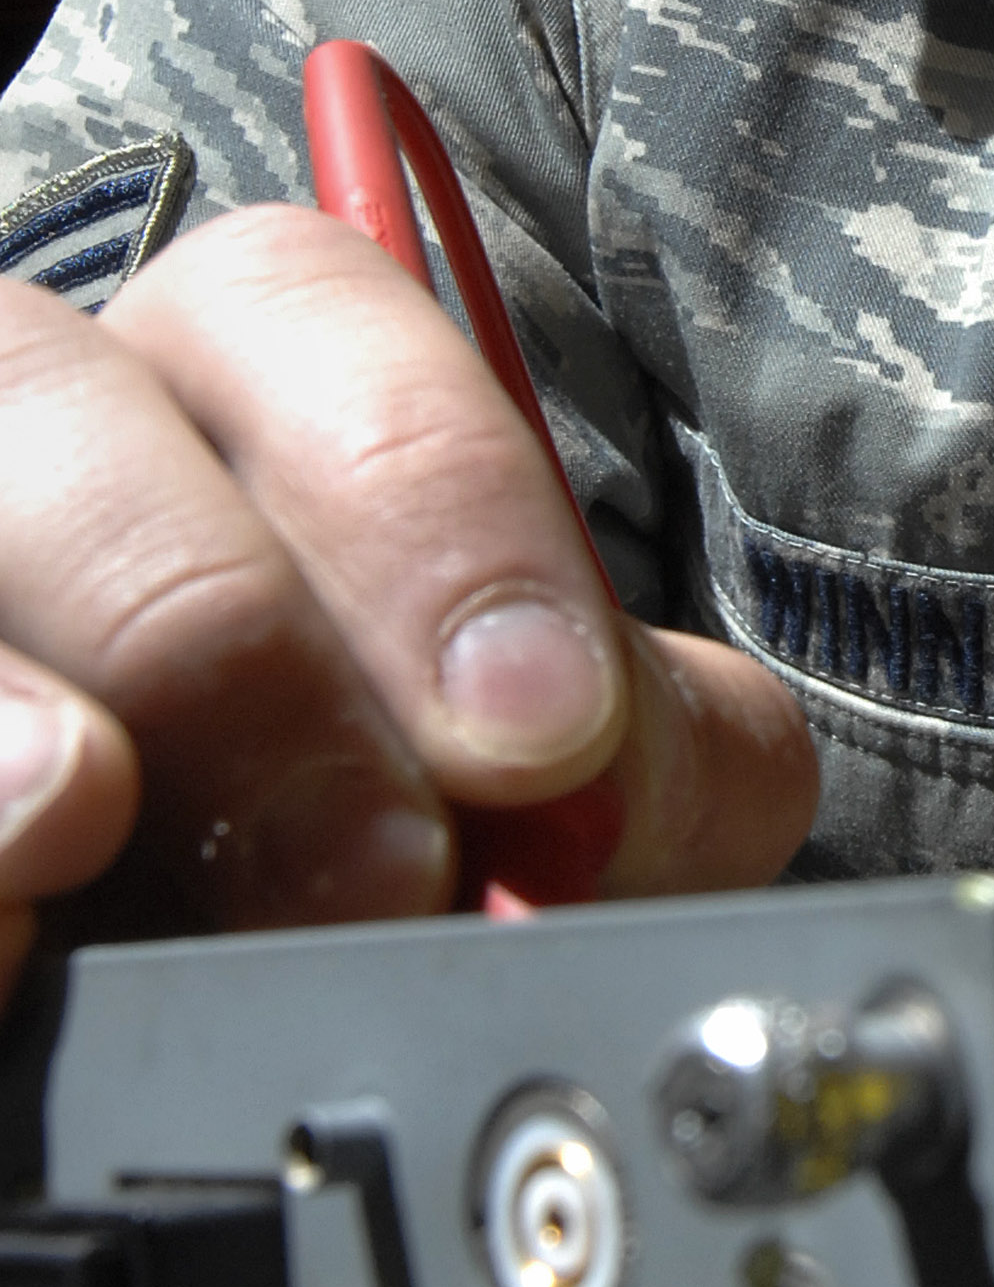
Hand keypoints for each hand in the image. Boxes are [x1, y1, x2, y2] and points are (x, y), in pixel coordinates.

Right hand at [0, 204, 818, 1010]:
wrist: (214, 984)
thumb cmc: (393, 845)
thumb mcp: (562, 791)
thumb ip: (638, 764)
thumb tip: (598, 801)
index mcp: (231, 381)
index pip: (303, 303)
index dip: (428, 493)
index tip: (536, 724)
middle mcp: (30, 431)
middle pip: (47, 396)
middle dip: (220, 622)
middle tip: (364, 859)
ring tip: (84, 816)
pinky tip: (2, 928)